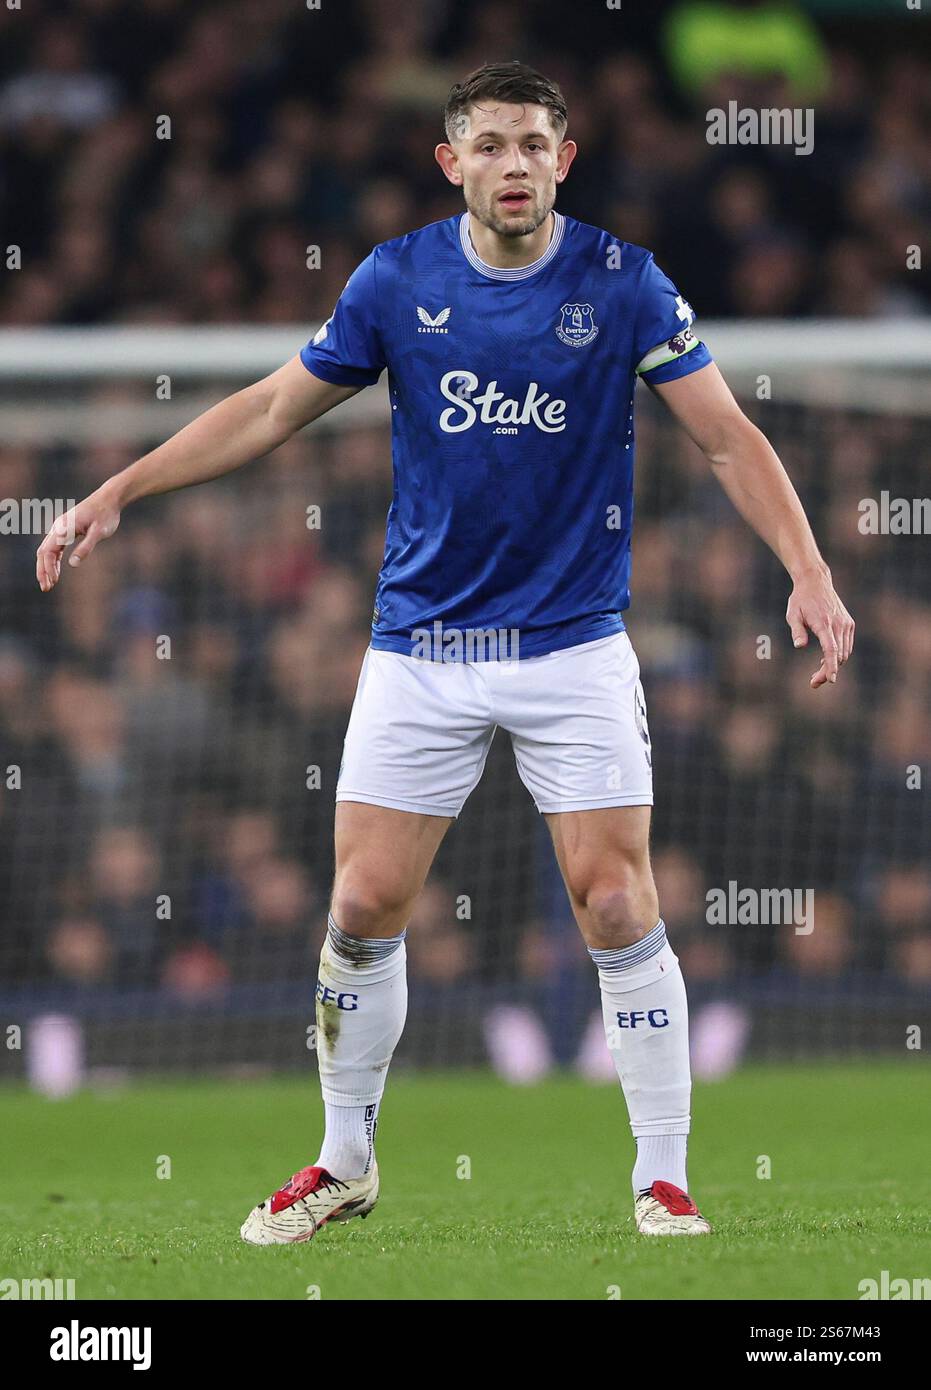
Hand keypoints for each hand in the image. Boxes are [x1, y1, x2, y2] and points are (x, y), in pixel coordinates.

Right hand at [36, 486, 121, 591]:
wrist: (108, 500)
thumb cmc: (105, 515)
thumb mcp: (99, 532)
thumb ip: (86, 547)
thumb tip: (73, 563)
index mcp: (63, 528)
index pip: (48, 551)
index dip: (47, 568)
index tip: (52, 583)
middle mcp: (58, 528)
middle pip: (43, 552)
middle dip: (43, 571)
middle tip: (46, 588)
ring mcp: (60, 529)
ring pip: (47, 551)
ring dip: (47, 568)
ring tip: (50, 584)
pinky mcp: (66, 531)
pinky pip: (55, 548)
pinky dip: (54, 561)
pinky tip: (56, 573)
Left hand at [786, 565, 854, 688]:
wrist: (816, 582)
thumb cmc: (800, 600)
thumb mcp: (792, 614)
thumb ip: (797, 631)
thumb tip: (799, 646)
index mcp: (824, 623)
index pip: (831, 649)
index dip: (831, 666)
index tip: (831, 680)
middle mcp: (839, 624)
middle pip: (838, 655)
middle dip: (828, 671)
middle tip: (814, 683)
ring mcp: (846, 624)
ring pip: (844, 653)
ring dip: (833, 665)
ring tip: (817, 675)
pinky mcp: (849, 624)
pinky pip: (846, 645)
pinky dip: (838, 655)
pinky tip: (826, 659)